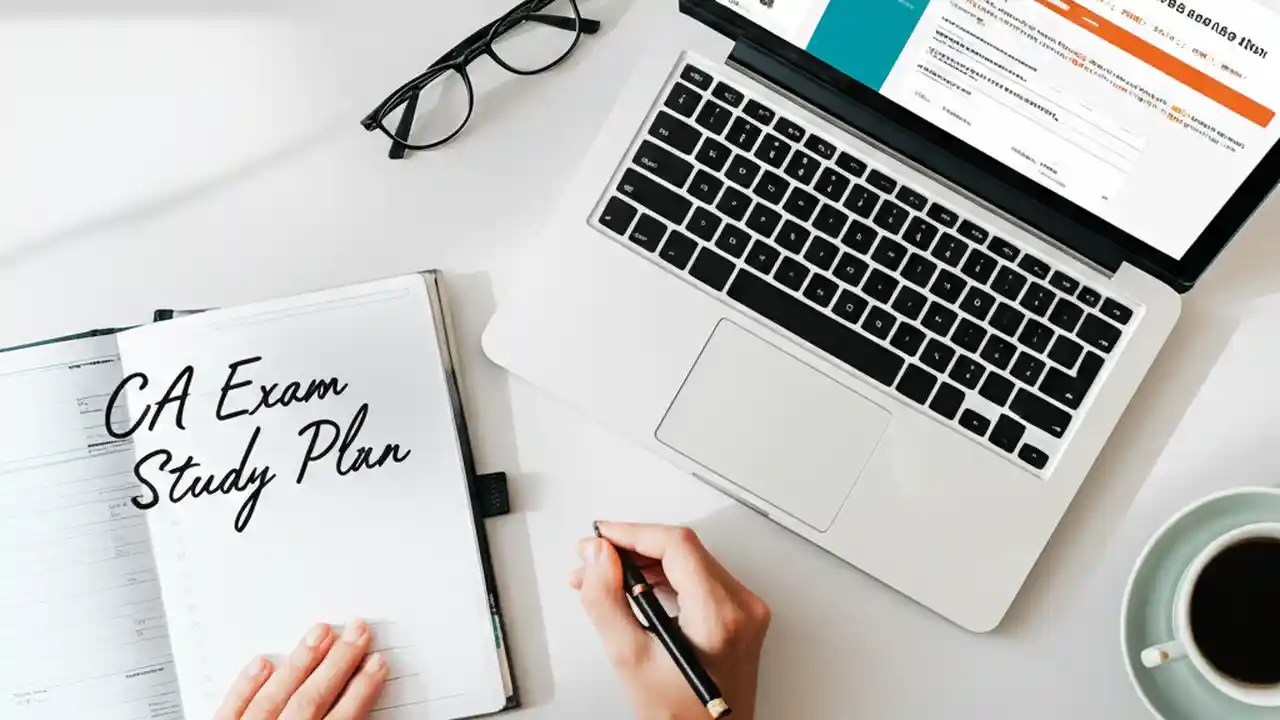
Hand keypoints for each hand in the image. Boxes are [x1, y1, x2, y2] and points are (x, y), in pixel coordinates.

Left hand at [215, 619, 387, 719]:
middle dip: (338, 662)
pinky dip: (246, 686)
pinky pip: (231, 709)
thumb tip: (367, 707)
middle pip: (311, 699)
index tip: (377, 663)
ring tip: (320, 632)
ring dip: (300, 662)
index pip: (342, 719)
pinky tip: (262, 663)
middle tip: (357, 631)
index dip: (362, 689)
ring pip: (274, 697)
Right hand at [570, 522, 770, 719]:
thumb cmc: (681, 719)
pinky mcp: (740, 616)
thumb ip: (608, 602)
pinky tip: (633, 586)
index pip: (677, 546)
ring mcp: (745, 610)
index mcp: (720, 615)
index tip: (600, 537)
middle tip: (592, 558)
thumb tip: (598, 557)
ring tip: (604, 575)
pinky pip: (698, 578)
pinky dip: (663, 578)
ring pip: (689, 561)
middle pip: (682, 550)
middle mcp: (742, 607)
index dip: (632, 533)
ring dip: (644, 562)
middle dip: (632, 548)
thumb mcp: (630, 659)